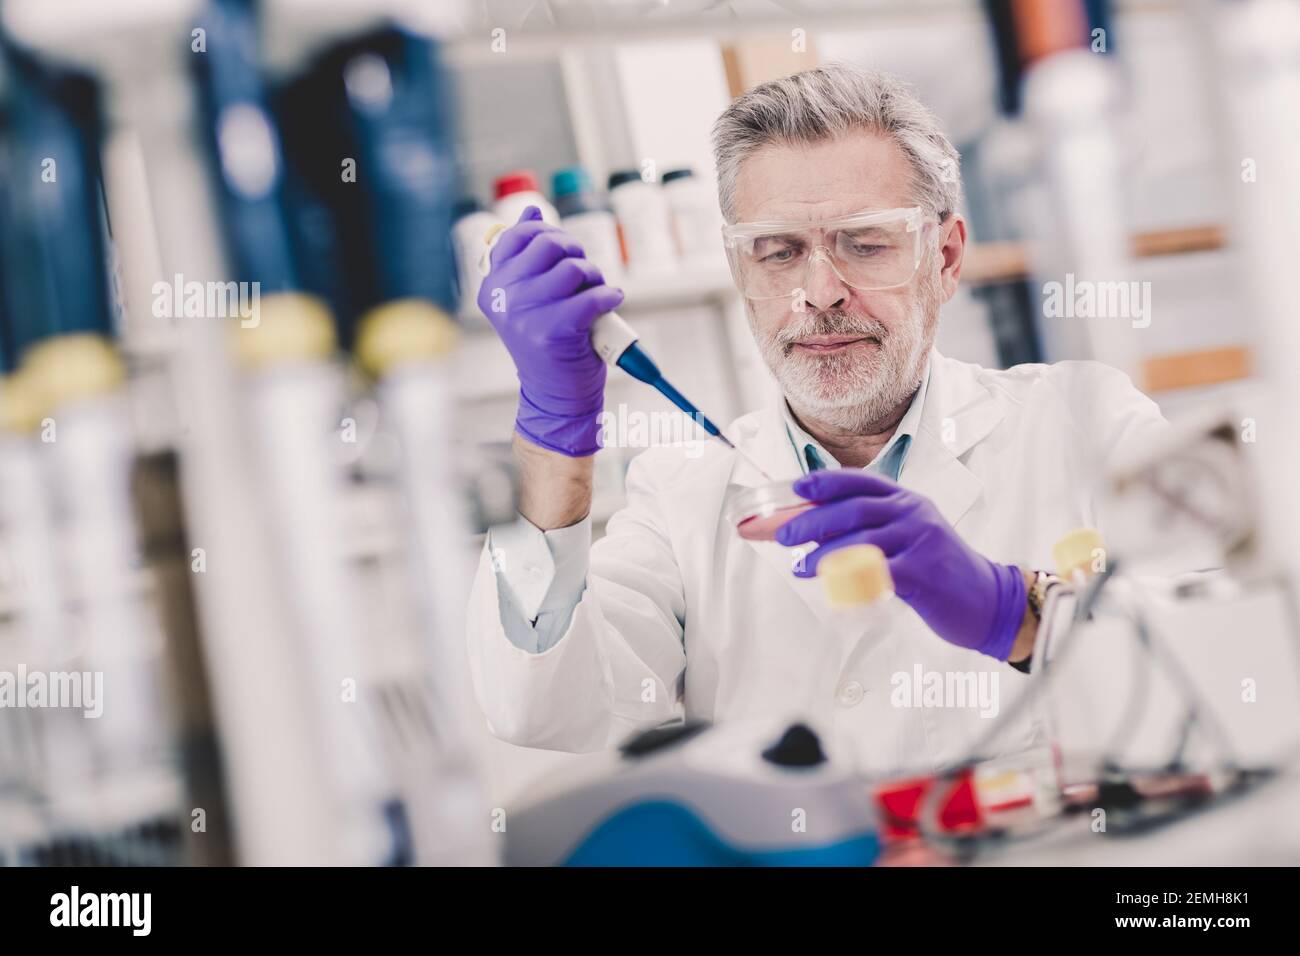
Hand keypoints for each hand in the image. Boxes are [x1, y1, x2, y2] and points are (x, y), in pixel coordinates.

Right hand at [478, 206, 623, 456]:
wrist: (555, 395)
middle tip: (584, 275)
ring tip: (594, 295)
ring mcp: (525, 314)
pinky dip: (608, 297)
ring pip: (574, 268)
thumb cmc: (548, 342)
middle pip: (549, 244)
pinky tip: (609, 304)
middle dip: (575, 253)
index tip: (563, 251)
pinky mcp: (553, 331)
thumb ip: (527, 256)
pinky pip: (592, 296)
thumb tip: (530, 210)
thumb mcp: (529, 295)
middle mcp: (503, 298)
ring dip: (594, 278)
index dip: (549, 234)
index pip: (519, 234)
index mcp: (492, 285)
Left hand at [776, 470, 1025, 659]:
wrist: (989, 600)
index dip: (826, 482)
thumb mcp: (909, 536)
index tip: (798, 488)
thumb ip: (872, 529)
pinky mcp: (923, 572)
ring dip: (822, 554)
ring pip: (859, 540)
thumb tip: (818, 528)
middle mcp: (914, 513)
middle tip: (783, 535)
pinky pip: (876, 572)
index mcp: (908, 500)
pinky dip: (849, 579)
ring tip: (799, 566)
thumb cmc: (938, 570)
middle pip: (853, 509)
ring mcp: (920, 540)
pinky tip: (831, 586)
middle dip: (812, 521)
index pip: (860, 482)